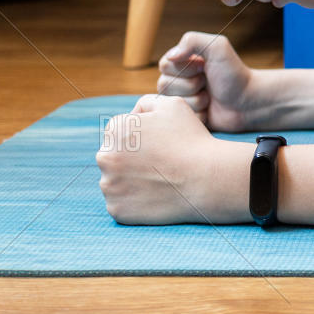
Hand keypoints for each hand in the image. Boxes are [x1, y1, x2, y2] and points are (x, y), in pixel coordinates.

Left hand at [97, 94, 235, 224]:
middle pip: (113, 158)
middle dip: (132, 160)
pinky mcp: (117, 210)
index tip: (162, 147)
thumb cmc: (193, 141)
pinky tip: (156, 196)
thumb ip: (146, 102)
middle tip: (161, 165)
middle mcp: (105, 157)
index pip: (119, 134)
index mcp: (115, 130)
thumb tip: (132, 113)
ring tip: (160, 181)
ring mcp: (109, 186)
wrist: (208, 180)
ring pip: (115, 182)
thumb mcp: (173, 105)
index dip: (142, 140)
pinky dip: (135, 203)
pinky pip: (121, 204)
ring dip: (131, 182)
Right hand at [156, 30, 256, 132]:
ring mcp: (182, 100)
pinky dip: (199, 114)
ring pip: (173, 103)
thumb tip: (171, 56)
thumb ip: (192, 41)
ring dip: (196, 100)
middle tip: (208, 83)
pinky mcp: (188, 118)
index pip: (165, 65)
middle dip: (191, 85)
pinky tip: (210, 110)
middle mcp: (178, 81)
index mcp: (182, 62)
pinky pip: (182, 118)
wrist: (249, 101)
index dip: (184, 68)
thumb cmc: (234, 73)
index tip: (203, 67)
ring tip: (210, 97)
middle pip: (164, 85)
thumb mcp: (217, 47)